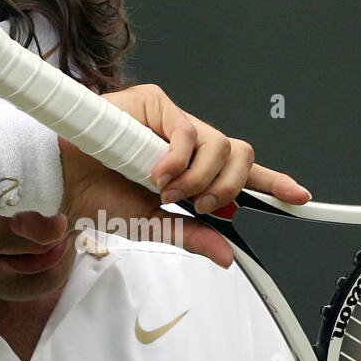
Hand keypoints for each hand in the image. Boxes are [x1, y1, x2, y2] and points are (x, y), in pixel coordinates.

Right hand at [60, 84, 311, 266]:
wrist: (60, 176)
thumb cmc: (97, 195)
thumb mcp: (151, 225)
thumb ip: (189, 236)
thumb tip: (225, 256)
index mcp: (192, 171)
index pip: (241, 173)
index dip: (272, 183)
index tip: (300, 197)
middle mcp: (189, 145)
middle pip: (239, 155)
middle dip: (229, 186)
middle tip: (200, 204)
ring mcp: (174, 122)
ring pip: (220, 144)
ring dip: (199, 177)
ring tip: (165, 189)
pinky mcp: (157, 104)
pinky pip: (189, 131)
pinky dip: (178, 159)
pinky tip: (155, 173)